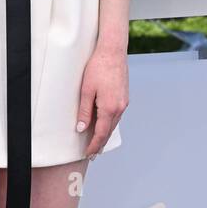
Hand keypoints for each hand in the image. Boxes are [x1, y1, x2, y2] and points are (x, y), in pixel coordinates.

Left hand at [77, 43, 128, 157]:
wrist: (113, 53)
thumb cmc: (97, 69)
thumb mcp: (86, 90)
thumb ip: (85, 111)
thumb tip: (82, 128)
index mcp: (109, 108)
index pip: (101, 133)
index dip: (94, 145)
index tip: (89, 154)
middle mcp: (119, 108)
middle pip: (109, 131)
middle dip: (100, 143)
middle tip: (92, 154)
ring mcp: (124, 103)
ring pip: (114, 124)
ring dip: (105, 133)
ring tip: (97, 142)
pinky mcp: (124, 97)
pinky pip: (116, 115)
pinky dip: (110, 123)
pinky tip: (104, 124)